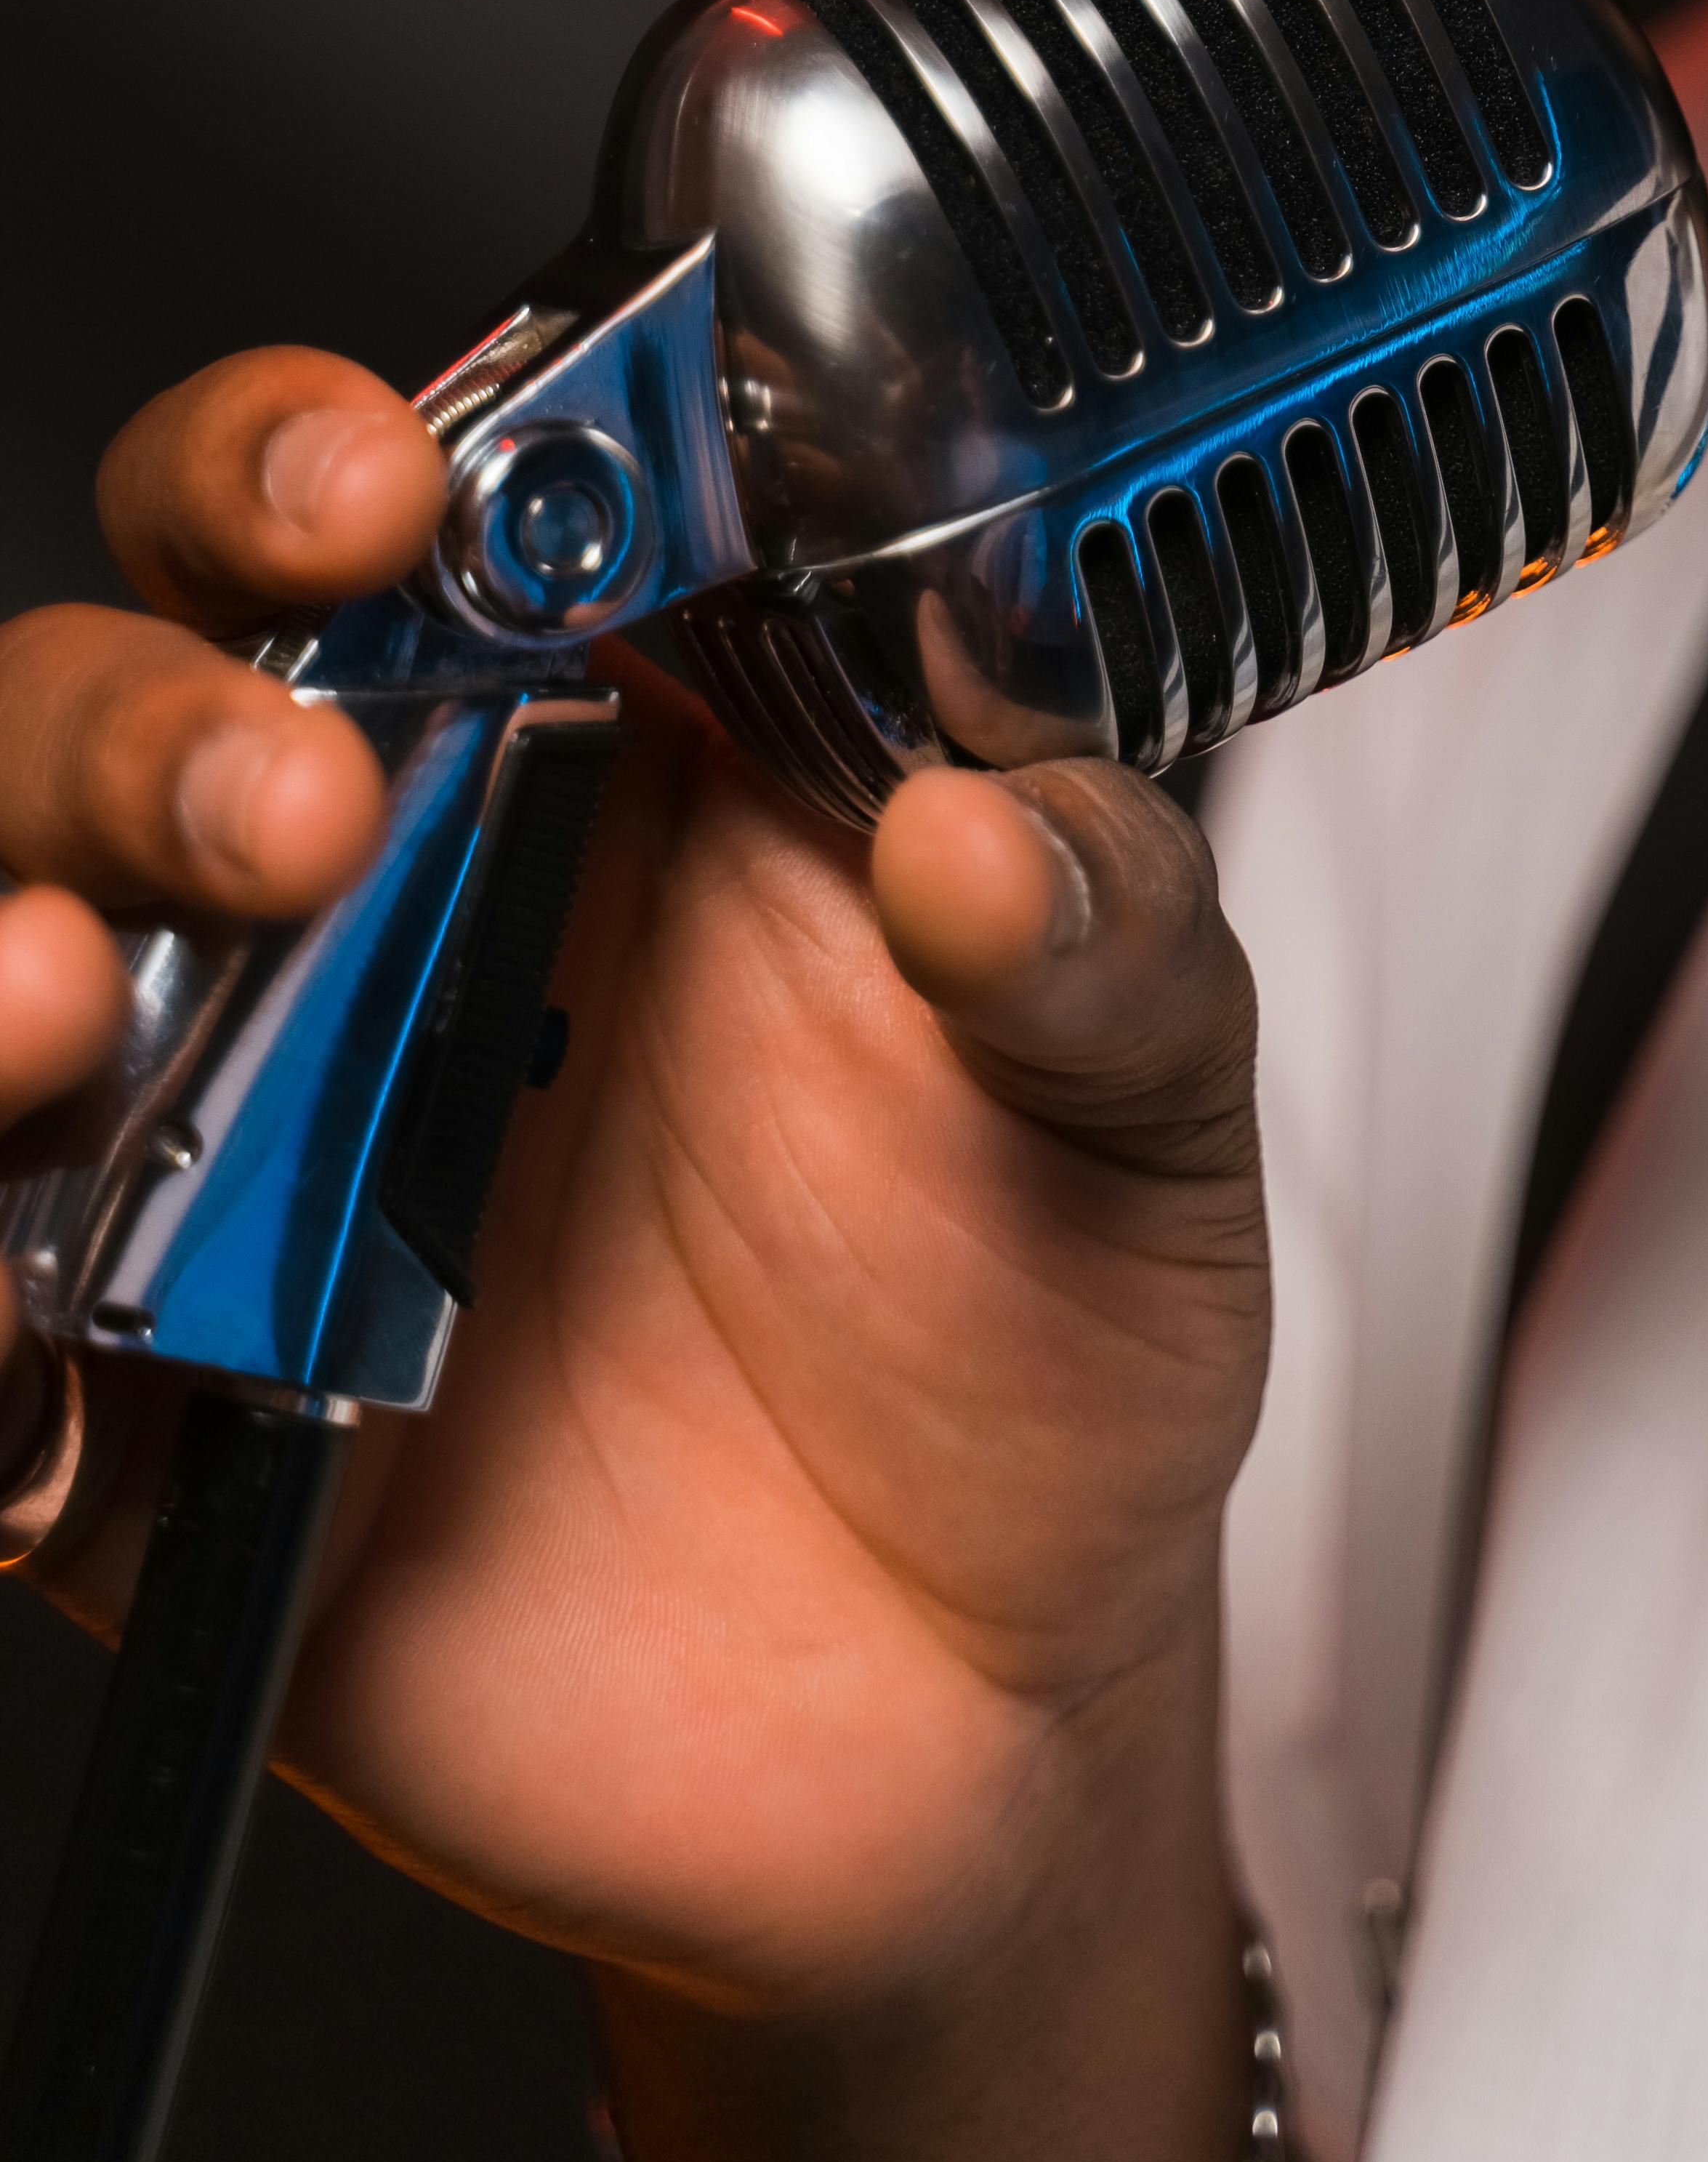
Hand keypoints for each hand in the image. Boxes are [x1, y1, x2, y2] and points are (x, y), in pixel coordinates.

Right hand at [0, 348, 1276, 2161]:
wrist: (986, 1702)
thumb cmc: (1038, 1316)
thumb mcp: (1140, 1087)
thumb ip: (1094, 925)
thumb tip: (981, 833)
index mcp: (604, 746)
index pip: (390, 513)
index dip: (327, 459)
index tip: (379, 487)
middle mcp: (384, 909)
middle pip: (128, 697)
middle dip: (148, 710)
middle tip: (291, 799)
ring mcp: (243, 1152)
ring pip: (8, 957)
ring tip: (65, 992)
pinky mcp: (162, 1411)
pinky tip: (26, 1333)